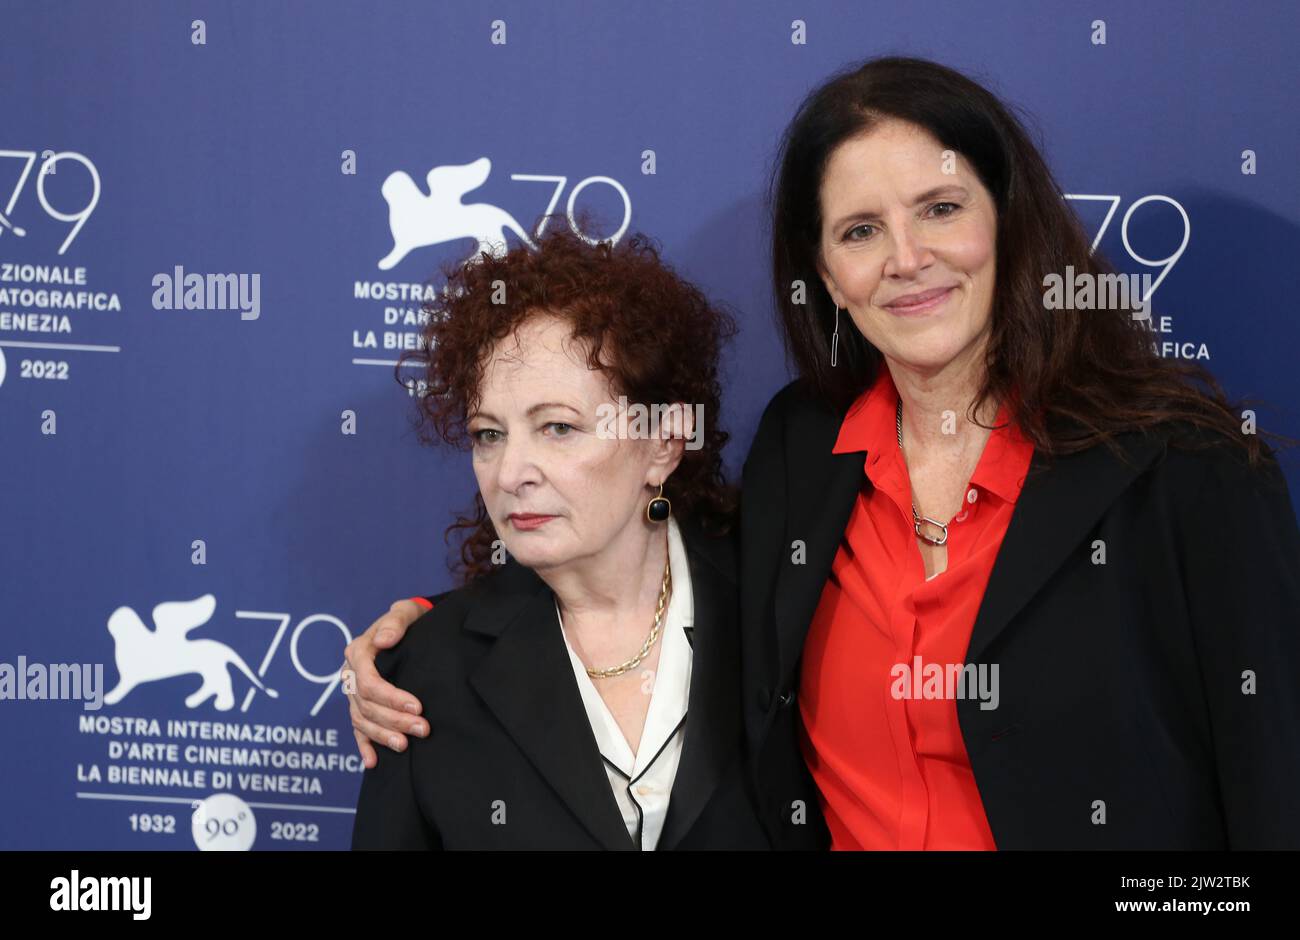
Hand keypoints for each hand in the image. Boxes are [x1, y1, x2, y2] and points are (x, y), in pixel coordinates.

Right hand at [345, 598, 427, 767]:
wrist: (411, 625)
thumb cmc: (409, 618)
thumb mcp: (405, 612)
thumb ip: (395, 623)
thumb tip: (383, 640)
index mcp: (358, 652)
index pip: (369, 682)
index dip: (391, 698)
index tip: (418, 707)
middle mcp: (351, 674)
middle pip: (367, 705)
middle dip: (394, 720)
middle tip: (423, 729)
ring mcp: (353, 692)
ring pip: (362, 720)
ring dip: (382, 735)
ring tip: (405, 745)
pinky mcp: (360, 704)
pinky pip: (357, 729)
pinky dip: (364, 746)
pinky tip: (373, 762)